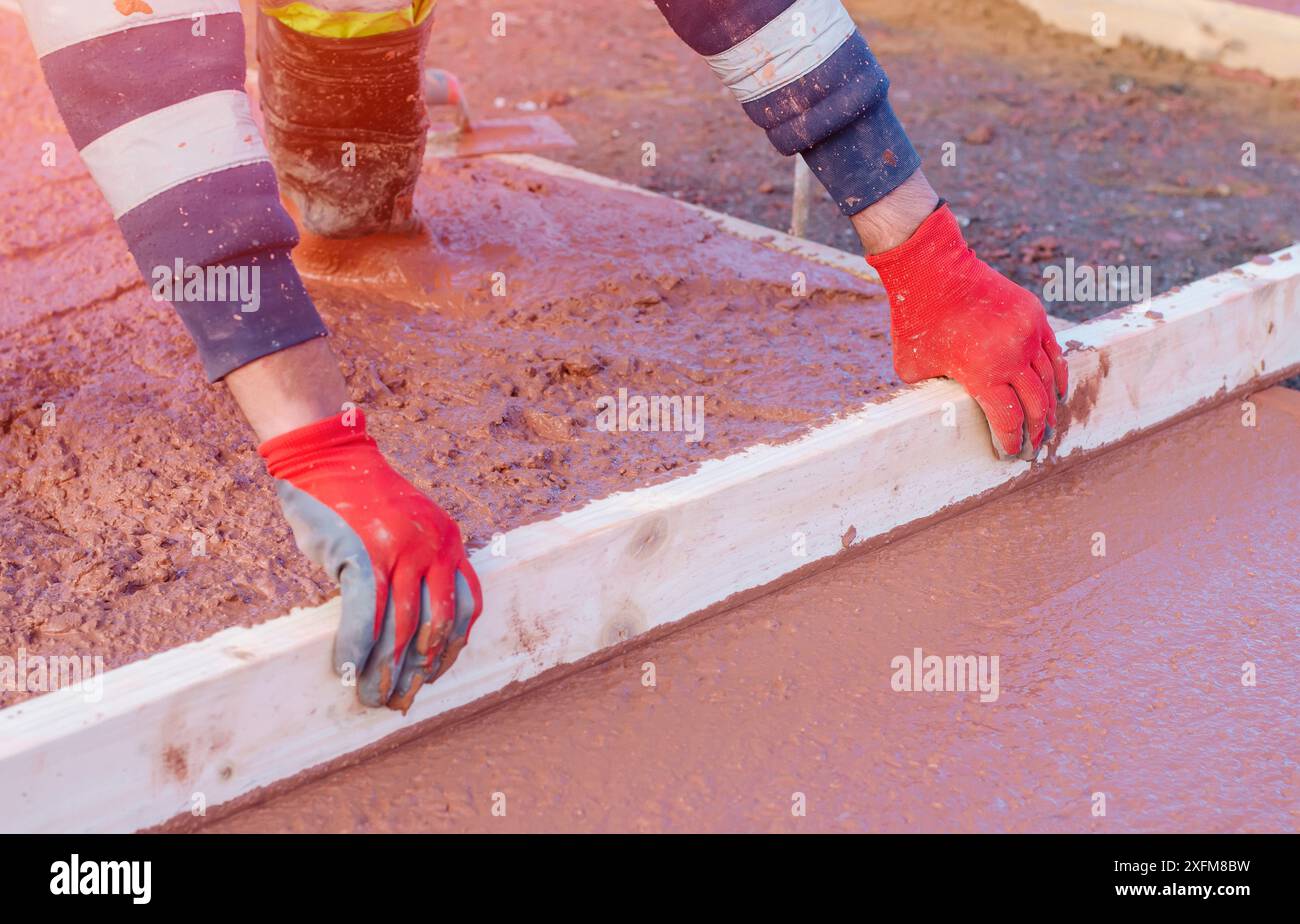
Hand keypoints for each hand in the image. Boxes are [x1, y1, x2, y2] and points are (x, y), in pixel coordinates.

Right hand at [259, 410, 481, 709]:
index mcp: (451, 544)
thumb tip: (409, 634)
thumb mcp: (410, 530)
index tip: (431, 677)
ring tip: (370, 697)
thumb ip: (418, 570)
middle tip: (400, 701)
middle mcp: (434, 549)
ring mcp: (400, 552)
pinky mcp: (363, 556)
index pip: (466, 610)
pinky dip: (356, 649)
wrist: (328, 460)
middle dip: (419, 671)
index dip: (450, 651)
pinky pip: (365, 615)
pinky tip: (346, 672)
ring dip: (385, 671)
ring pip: (402, 628)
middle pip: (438, 626)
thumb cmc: (363, 503)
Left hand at [867, 203, 1067, 457]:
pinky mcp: (1034, 315)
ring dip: (1050, 407)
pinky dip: (1058, 376)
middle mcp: (1013, 356)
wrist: (932, 269)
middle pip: (1036, 405)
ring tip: (1047, 427)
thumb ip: (936, 390)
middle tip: (1034, 449)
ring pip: (1050, 381)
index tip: (1012, 454)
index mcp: (983, 373)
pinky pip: (1054, 353)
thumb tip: (949, 407)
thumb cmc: (916, 321)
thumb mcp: (914, 368)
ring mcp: (1028, 334)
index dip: (1012, 441)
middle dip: (1036, 432)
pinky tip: (1057, 393)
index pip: (1008, 419)